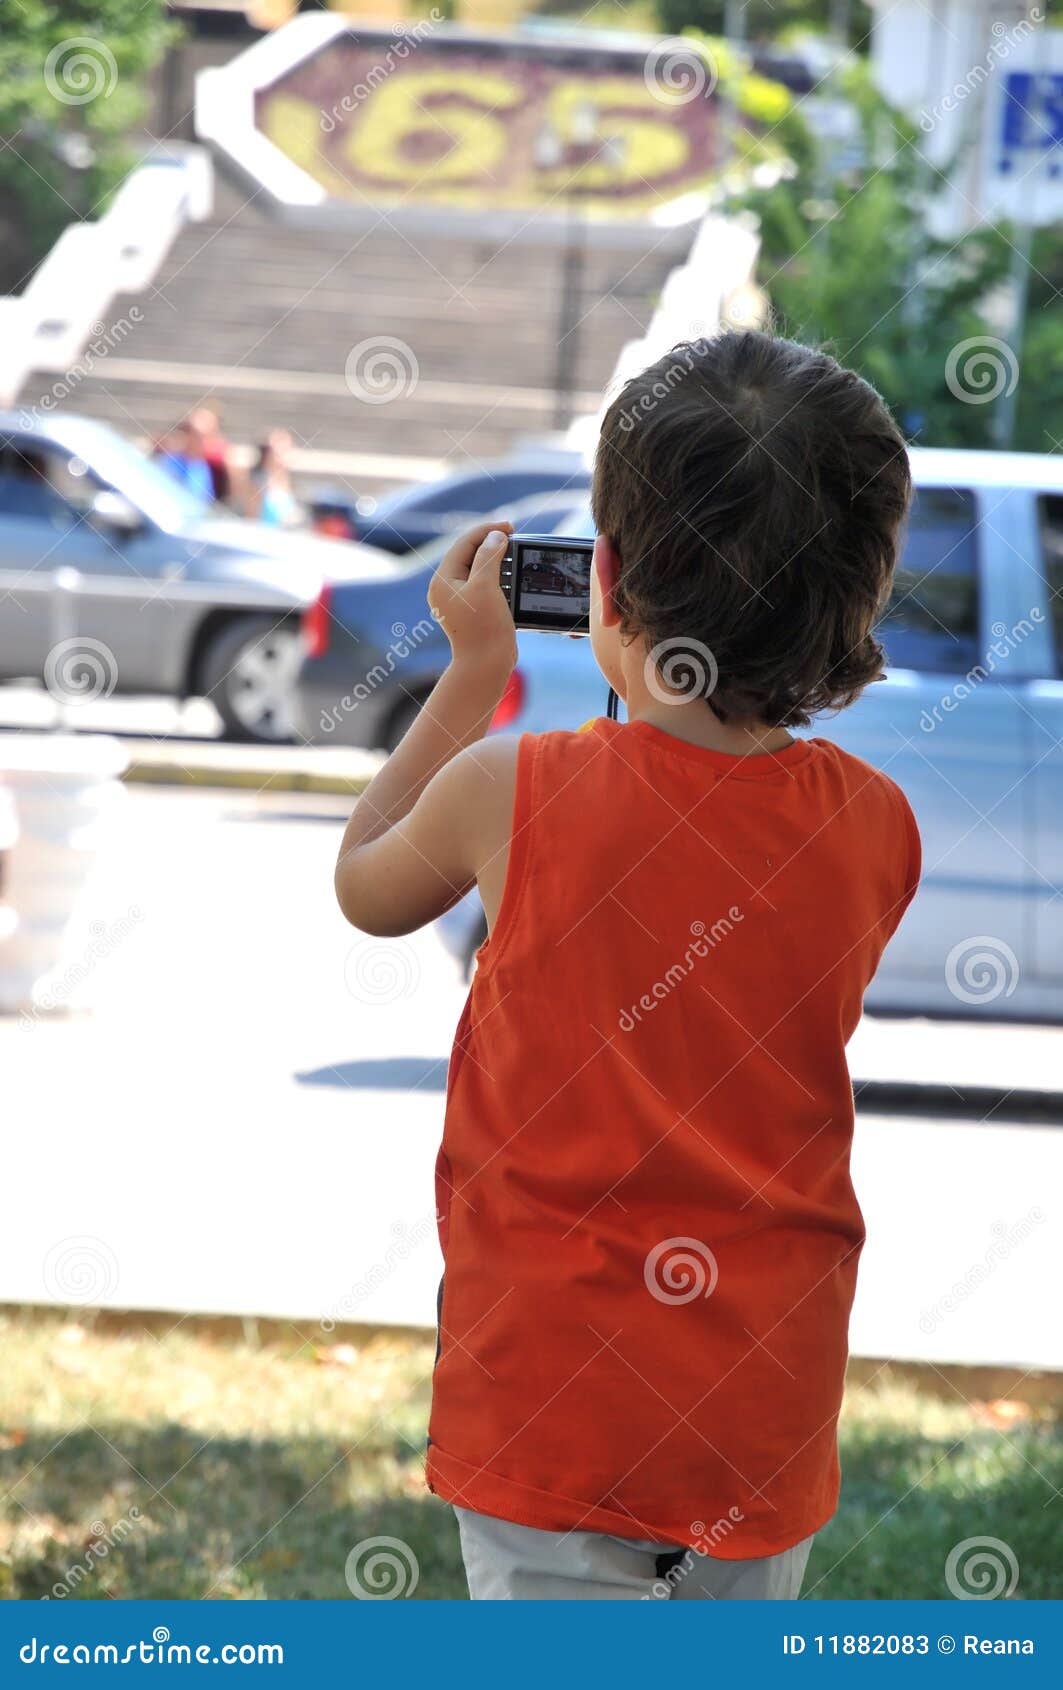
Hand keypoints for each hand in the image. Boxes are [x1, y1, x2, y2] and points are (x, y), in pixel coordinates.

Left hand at [428, 521, 516, 677]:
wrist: (486, 666)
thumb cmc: (484, 628)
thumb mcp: (486, 586)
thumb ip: (489, 556)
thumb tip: (496, 536)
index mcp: (443, 580)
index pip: (464, 543)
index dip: (487, 530)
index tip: (510, 526)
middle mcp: (446, 588)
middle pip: (469, 554)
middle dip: (491, 543)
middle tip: (513, 536)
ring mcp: (458, 600)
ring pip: (477, 569)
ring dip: (496, 558)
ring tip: (514, 552)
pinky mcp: (472, 611)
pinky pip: (483, 584)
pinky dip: (497, 575)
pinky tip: (511, 574)